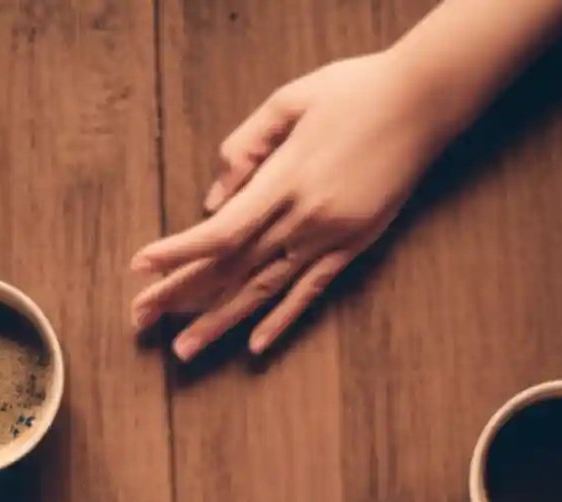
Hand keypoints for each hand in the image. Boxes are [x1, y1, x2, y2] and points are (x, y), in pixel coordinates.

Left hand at [129, 50, 447, 359]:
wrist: (423, 103)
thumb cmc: (353, 92)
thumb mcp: (290, 101)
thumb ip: (245, 147)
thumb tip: (213, 198)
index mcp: (284, 180)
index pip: (220, 232)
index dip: (177, 254)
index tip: (139, 268)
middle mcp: (303, 219)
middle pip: (232, 267)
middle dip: (181, 295)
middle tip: (139, 320)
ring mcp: (330, 238)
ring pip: (265, 289)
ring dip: (221, 321)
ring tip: (185, 350)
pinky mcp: (354, 247)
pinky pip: (311, 292)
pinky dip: (282, 321)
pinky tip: (255, 346)